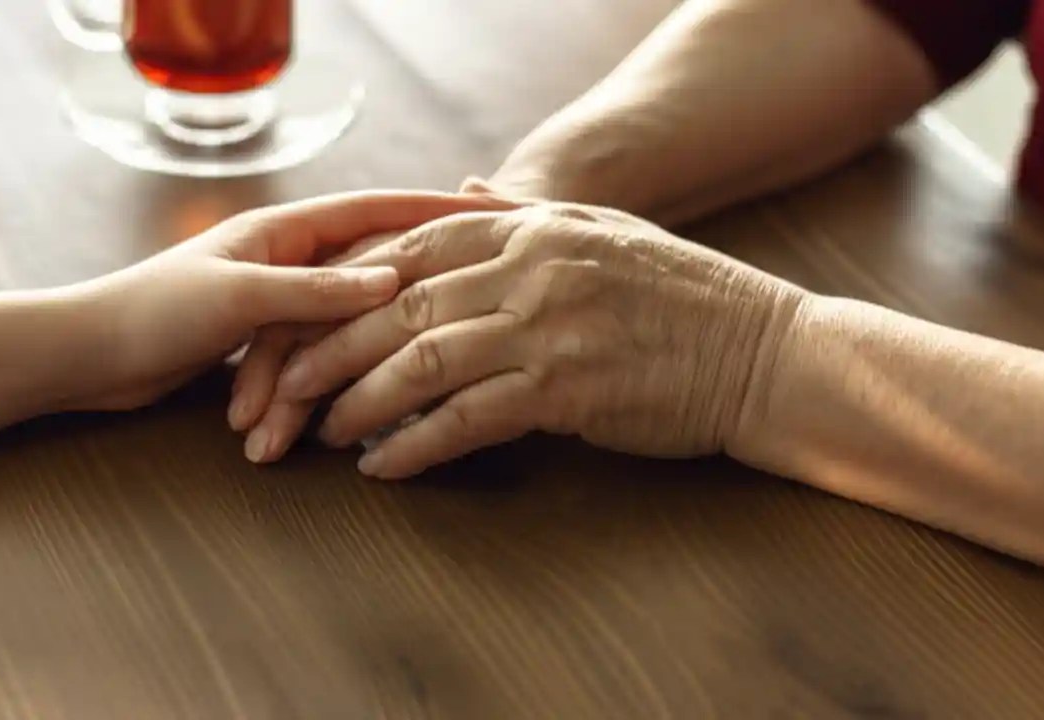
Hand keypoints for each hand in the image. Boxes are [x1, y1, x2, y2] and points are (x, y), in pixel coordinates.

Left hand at [66, 191, 507, 411]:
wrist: (89, 356)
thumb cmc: (154, 311)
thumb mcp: (240, 297)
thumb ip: (314, 291)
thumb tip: (394, 280)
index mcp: (288, 230)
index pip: (379, 211)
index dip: (438, 212)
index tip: (494, 216)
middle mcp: (290, 257)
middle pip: (375, 266)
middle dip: (420, 288)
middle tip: (483, 298)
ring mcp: (280, 300)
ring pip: (347, 322)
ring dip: (366, 356)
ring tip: (419, 375)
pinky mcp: (266, 341)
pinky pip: (320, 356)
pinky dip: (332, 383)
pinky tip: (357, 410)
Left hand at [237, 201, 807, 477]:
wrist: (766, 353)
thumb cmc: (683, 297)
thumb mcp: (603, 229)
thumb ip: (523, 211)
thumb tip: (457, 189)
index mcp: (532, 228)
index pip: (406, 249)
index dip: (339, 288)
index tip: (297, 324)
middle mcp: (531, 267)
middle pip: (395, 305)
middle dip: (324, 349)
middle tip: (278, 389)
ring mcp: (549, 327)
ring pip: (420, 360)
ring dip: (357, 402)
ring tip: (316, 434)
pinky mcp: (570, 390)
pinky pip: (469, 419)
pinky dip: (416, 445)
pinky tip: (382, 468)